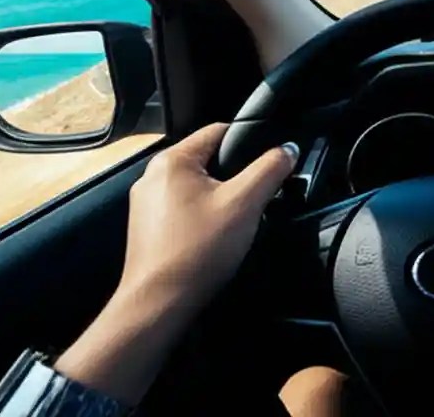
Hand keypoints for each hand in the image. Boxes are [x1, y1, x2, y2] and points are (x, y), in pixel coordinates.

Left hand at [55, 124, 298, 404]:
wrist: (160, 303)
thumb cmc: (197, 252)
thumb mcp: (245, 204)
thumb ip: (270, 169)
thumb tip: (287, 150)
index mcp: (172, 160)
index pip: (219, 131)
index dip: (249, 143)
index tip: (268, 163)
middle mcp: (152, 177)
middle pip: (209, 161)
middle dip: (235, 178)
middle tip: (253, 202)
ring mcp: (146, 205)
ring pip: (197, 188)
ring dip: (219, 201)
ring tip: (233, 225)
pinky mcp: (148, 229)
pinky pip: (184, 211)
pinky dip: (202, 220)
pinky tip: (213, 241)